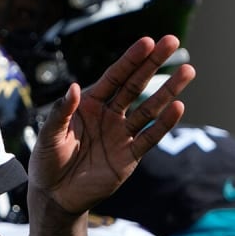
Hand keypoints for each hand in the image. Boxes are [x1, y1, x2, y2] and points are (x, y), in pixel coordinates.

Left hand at [29, 36, 194, 215]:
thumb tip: (74, 87)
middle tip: (172, 41)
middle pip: (135, 85)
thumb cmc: (47, 161)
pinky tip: (178, 107)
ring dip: (167, 90)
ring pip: (148, 108)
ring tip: (187, 70)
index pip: (113, 77)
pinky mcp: (130, 156)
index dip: (130, 60)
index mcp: (88, 104)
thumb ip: (61, 112)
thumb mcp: (49, 135)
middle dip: (153, 64)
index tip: (148, 41)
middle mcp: (108, 115)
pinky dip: (164, 124)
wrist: (54, 195)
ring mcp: (121, 134)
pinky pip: (149, 137)